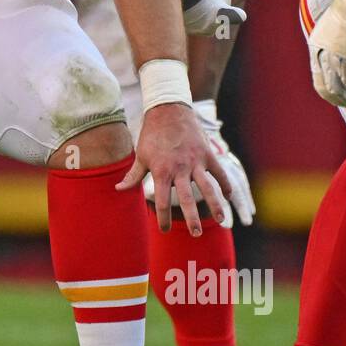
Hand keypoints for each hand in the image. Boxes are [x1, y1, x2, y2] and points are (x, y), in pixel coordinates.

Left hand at [117, 102, 231, 234]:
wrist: (169, 110)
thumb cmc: (152, 135)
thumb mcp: (141, 156)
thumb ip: (133, 176)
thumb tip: (118, 190)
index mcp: (162, 172)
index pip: (163, 202)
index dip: (163, 218)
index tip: (163, 230)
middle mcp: (180, 169)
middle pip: (187, 198)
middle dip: (192, 218)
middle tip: (195, 234)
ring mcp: (195, 161)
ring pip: (208, 187)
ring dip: (215, 205)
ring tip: (220, 221)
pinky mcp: (207, 154)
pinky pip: (218, 172)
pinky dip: (224, 184)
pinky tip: (227, 196)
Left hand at [308, 0, 345, 105]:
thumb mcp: (335, 30)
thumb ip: (336, 47)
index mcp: (316, 46)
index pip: (318, 78)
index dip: (327, 92)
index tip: (337, 99)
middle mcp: (320, 51)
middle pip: (325, 84)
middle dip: (336, 98)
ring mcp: (331, 51)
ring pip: (336, 83)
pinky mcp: (343, 50)